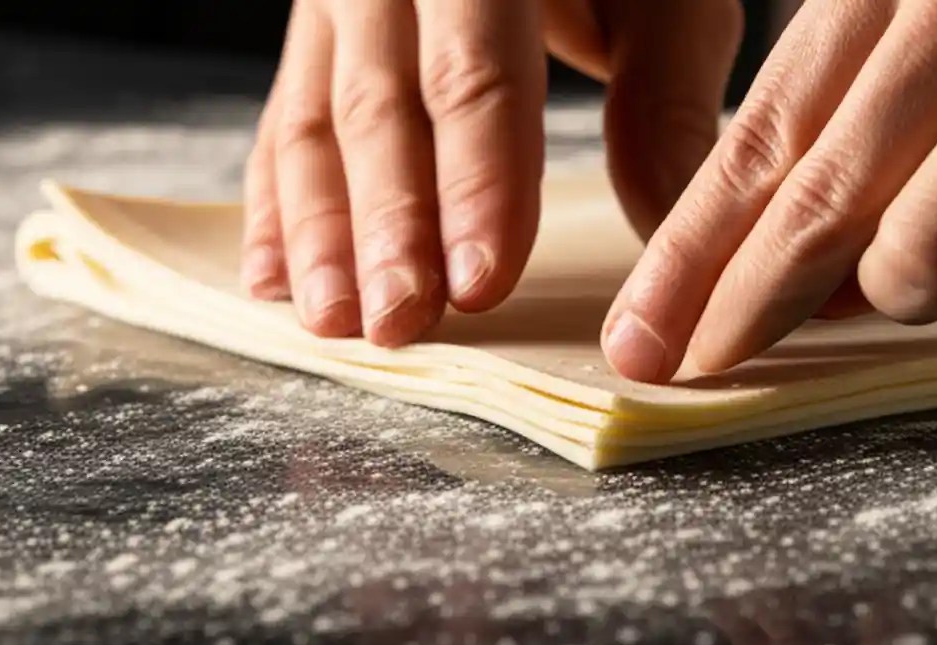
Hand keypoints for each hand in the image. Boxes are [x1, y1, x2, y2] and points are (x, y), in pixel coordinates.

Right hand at [240, 0, 742, 346]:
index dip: (475, 186)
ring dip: (317, 232)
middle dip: (386, 228)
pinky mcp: (312, 41)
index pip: (473, 77)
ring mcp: (335, 2)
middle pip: (378, 108)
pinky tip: (271, 278)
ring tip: (331, 319)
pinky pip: (280, 124)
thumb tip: (665, 228)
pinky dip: (275, 206)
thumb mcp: (662, 2)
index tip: (479, 282)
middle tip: (397, 321)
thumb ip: (660, 100)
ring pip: (311, 123)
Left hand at [602, 0, 936, 382]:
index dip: (689, 256)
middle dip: (746, 304)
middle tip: (700, 361)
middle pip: (826, 206)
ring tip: (926, 251)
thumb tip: (812, 274)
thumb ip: (856, 92)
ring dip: (910, 284)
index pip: (763, 140)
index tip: (642, 336)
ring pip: (934, 255)